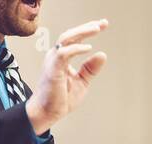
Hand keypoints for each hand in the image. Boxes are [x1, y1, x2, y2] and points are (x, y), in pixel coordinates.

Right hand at [25, 19, 109, 135]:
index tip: (102, 25)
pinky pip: (64, 53)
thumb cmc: (61, 98)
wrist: (48, 112)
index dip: (88, 30)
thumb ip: (90, 68)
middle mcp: (56, 55)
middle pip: (71, 34)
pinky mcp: (53, 68)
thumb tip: (102, 54)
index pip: (75, 39)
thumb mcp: (82, 81)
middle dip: (86, 27)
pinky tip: (88, 48)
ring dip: (82, 32)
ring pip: (66, 39)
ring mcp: (53, 60)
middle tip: (102, 23)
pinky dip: (76, 48)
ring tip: (96, 29)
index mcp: (62, 57)